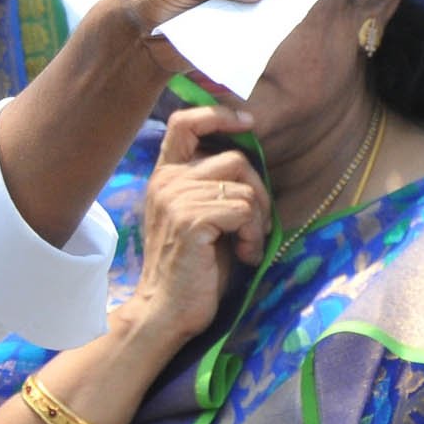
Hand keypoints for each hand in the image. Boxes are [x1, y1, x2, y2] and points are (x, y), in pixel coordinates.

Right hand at [123, 105, 271, 344]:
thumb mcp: (197, 216)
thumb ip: (211, 185)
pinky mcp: (191, 219)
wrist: (166, 308)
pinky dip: (252, 235)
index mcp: (165, 176)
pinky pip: (243, 209)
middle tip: (255, 227)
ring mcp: (175, 198)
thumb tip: (250, 160)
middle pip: (236, 159)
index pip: (185, 122)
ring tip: (244, 246)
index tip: (248, 123)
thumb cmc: (190, 267)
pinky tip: (242, 255)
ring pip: (244, 188)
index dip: (219, 114)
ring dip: (257, 221)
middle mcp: (166, 181)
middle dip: (258, 193)